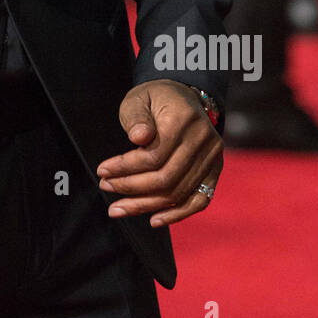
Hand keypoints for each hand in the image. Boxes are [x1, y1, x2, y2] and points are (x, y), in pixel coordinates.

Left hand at [96, 80, 222, 227]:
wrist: (184, 97)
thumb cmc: (155, 99)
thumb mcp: (138, 98)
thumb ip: (136, 117)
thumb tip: (139, 138)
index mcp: (184, 119)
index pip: (153, 156)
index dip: (125, 168)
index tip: (102, 171)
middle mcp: (204, 140)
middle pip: (166, 178)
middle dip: (131, 188)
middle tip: (106, 188)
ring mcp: (213, 157)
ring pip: (179, 192)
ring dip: (146, 205)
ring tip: (119, 208)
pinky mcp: (215, 170)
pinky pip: (200, 200)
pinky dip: (178, 214)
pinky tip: (155, 220)